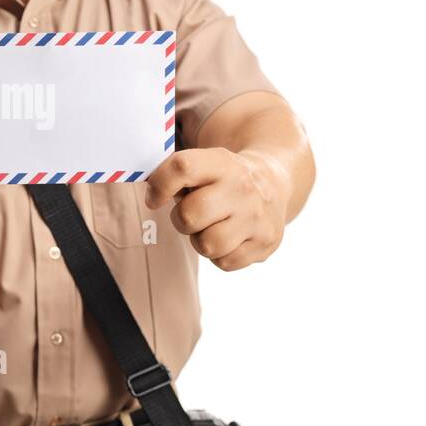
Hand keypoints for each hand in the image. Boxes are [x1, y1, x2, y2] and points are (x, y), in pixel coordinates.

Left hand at [143, 148, 288, 270]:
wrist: (274, 183)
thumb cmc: (224, 178)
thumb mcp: (205, 162)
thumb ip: (175, 174)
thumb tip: (150, 192)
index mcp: (221, 163)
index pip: (182, 168)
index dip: (159, 186)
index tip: (154, 198)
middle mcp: (242, 188)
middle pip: (189, 216)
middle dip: (181, 219)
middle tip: (190, 215)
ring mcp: (256, 217)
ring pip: (207, 245)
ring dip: (200, 240)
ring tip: (210, 227)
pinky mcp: (265, 242)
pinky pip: (224, 263)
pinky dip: (219, 255)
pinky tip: (228, 238)